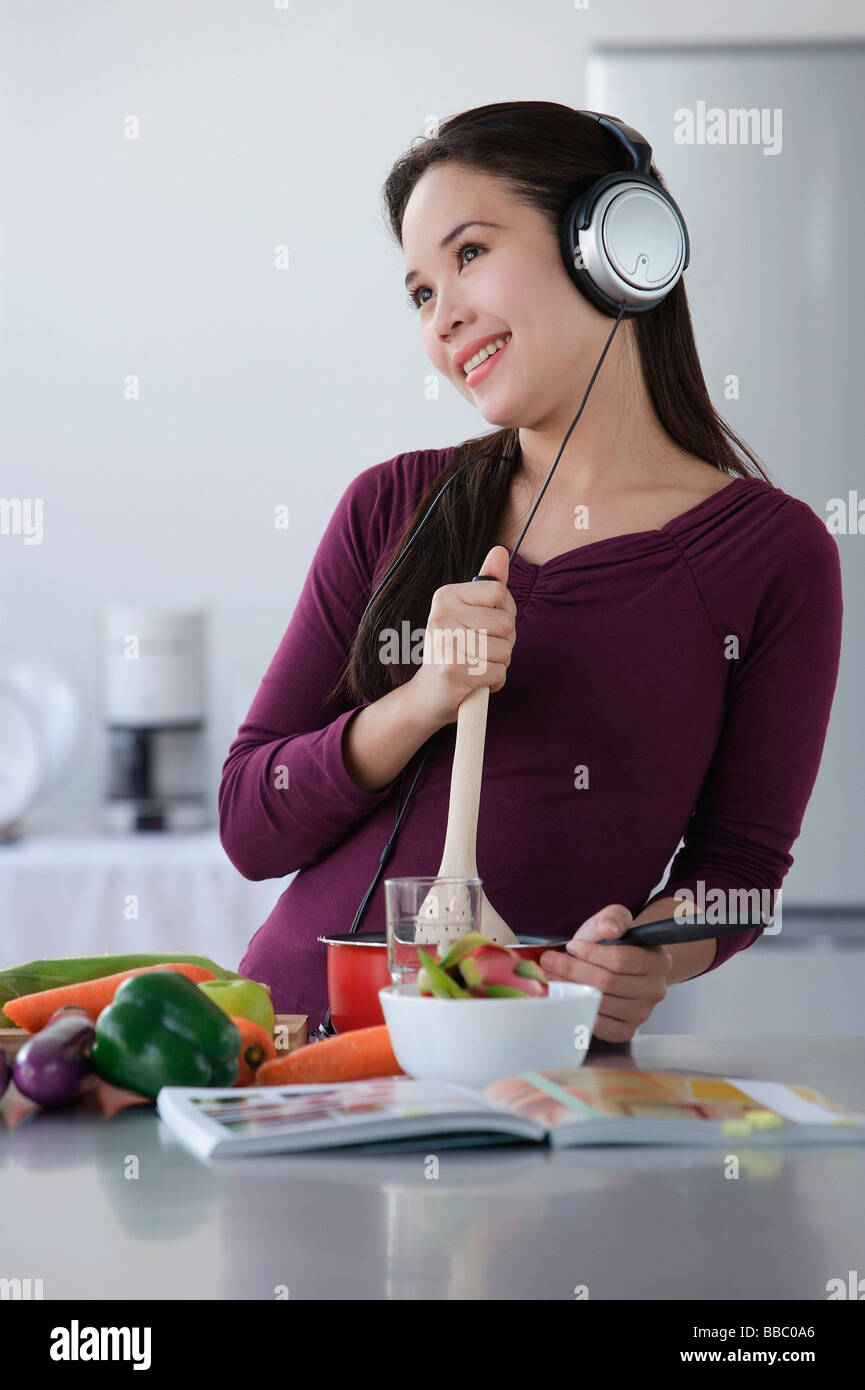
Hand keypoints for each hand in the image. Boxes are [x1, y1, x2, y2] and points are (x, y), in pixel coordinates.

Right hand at [409, 544, 515, 727]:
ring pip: (506, 650)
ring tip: (476, 666)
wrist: (427, 696)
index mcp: (445, 596)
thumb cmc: (455, 652)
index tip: (487, 626)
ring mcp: (447, 644)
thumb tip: (501, 550)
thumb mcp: (467, 614)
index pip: (499, 593)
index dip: (504, 613)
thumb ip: (487, 585)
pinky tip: (475, 682)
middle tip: (479, 652)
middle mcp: (441, 617)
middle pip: (506, 622)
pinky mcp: (454, 672)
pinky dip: (494, 682)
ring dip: (499, 664)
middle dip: (504, 642)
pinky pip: (499, 673)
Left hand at [539, 904, 672, 1043]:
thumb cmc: (614, 944)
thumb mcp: (614, 920)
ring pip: (600, 1003)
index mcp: (658, 961)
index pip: (620, 960)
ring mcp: (643, 1013)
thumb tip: (609, 929)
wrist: (617, 967)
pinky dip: (579, 1011)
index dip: (590, 953)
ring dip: (570, 989)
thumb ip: (613, 917)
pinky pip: (600, 1026)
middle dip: (572, 969)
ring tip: (553, 975)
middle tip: (549, 960)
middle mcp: (655, 990)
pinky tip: (566, 996)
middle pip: (607, 983)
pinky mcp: (627, 1031)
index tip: (571, 945)